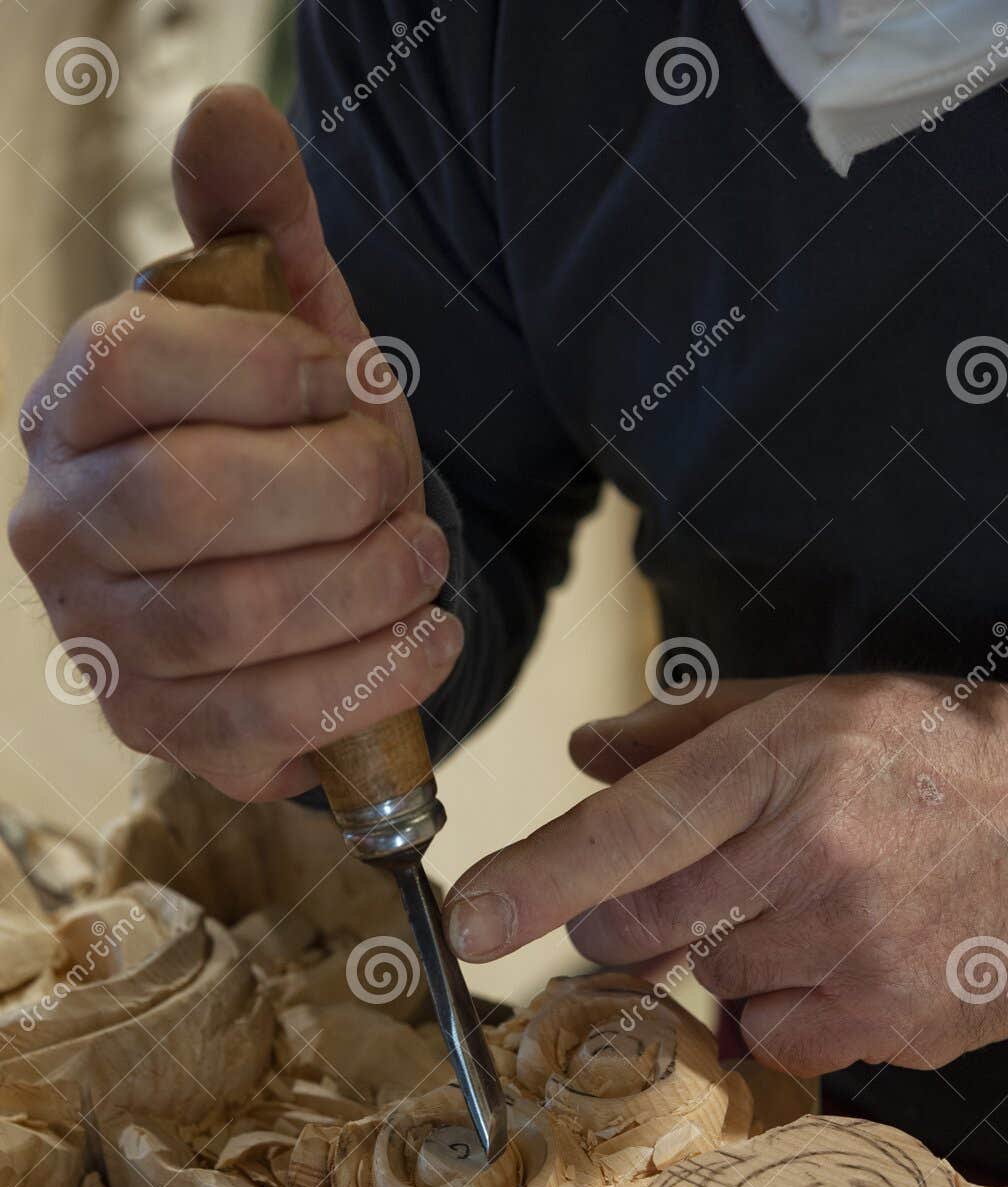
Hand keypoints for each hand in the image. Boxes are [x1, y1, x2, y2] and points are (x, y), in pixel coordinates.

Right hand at [7, 86, 461, 801]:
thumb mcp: (289, 326)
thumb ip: (260, 223)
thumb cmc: (290, 444)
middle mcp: (59, 529)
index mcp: (73, 408)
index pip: (135, 363)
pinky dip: (375, 678)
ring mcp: (106, 645)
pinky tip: (430, 638)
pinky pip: (270, 722)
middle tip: (400, 482)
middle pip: (189, 498)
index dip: (266, 366)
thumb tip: (229, 109)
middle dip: (334, 487)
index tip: (347, 378)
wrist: (306, 579)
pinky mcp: (170, 737)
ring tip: (424, 559)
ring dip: (366, 583)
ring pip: (234, 620)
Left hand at [445, 674, 1007, 1074]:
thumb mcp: (810, 712)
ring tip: (808, 906)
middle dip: (634, 917)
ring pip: (707, 985)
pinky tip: (841, 955)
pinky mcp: (889, 1022)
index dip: (542, 876)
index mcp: (782, 763)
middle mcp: (812, 856)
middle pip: (641, 929)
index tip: (471, 919)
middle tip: (706, 881)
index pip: (633, 826)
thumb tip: (582, 752)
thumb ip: (684, 733)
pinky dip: (783, 1007)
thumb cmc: (924, 759)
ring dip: (727, 956)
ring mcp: (853, 949)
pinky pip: (772, 1037)